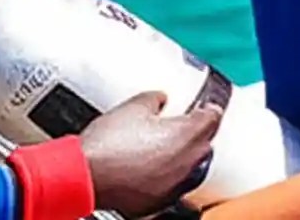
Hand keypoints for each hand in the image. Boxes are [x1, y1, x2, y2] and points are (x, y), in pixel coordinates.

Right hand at [80, 91, 222, 217]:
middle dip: (196, 132)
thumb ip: (154, 99)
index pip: (212, 118)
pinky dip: (167, 173)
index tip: (205, 106)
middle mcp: (187, 162)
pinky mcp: (161, 200)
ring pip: (191, 165)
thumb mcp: (132, 106)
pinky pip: (174, 183)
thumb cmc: (108, 145)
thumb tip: (159, 100)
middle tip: (182, 122)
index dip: (209, 108)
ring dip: (183, 154)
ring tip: (162, 144)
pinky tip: (149, 165)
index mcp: (186, 135)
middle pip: (205, 143)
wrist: (86, 175)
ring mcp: (176, 184)